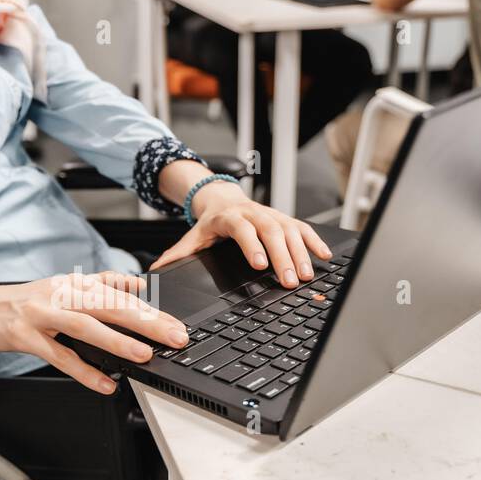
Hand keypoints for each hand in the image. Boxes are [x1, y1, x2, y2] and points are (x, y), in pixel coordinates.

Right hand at [0, 271, 189, 394]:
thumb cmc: (25, 302)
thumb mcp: (63, 288)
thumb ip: (100, 285)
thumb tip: (137, 284)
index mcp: (74, 284)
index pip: (119, 293)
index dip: (150, 307)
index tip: (176, 322)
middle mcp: (61, 294)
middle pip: (108, 305)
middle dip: (145, 321)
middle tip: (173, 336)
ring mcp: (41, 314)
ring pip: (85, 326)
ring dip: (117, 341)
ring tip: (144, 355)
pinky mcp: (25, 335)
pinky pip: (58, 355)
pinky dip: (83, 370)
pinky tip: (104, 383)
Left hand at [149, 182, 331, 288]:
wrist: (222, 198)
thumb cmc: (210, 223)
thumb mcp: (193, 237)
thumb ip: (177, 254)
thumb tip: (155, 270)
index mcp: (231, 218)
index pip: (243, 230)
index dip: (253, 246)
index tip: (260, 265)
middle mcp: (255, 213)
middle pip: (272, 232)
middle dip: (282, 257)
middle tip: (290, 281)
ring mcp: (273, 215)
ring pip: (291, 231)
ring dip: (301, 254)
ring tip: (306, 276)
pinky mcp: (286, 219)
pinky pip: (304, 229)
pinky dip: (315, 242)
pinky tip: (325, 257)